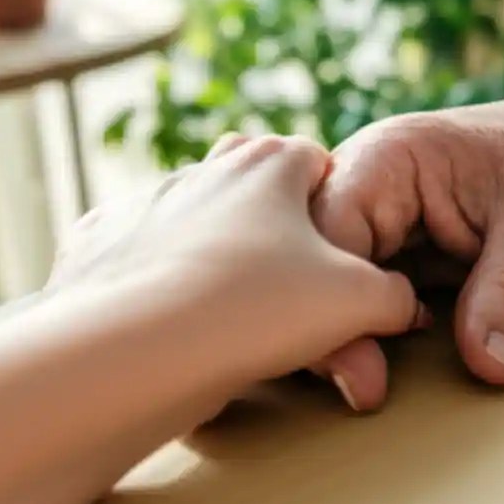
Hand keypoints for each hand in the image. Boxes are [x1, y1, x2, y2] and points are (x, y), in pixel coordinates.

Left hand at [47, 134, 427, 386]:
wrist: (139, 342)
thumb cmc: (257, 309)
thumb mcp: (356, 304)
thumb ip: (394, 300)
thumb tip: (407, 309)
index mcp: (270, 164)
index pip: (314, 161)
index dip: (333, 200)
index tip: (338, 247)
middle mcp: (203, 168)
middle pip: (247, 178)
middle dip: (268, 215)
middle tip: (285, 273)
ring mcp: (144, 202)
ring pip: (187, 213)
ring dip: (207, 247)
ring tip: (224, 307)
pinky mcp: (97, 242)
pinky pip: (130, 250)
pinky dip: (147, 275)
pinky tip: (162, 318)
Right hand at [311, 68, 503, 409]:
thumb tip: (488, 368)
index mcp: (389, 157)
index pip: (327, 232)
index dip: (333, 301)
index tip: (365, 371)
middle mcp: (366, 184)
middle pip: (313, 261)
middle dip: (327, 325)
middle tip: (365, 390)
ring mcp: (377, 219)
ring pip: (330, 283)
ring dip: (344, 332)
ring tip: (367, 385)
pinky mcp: (396, 250)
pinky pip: (362, 294)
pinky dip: (369, 330)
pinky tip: (382, 366)